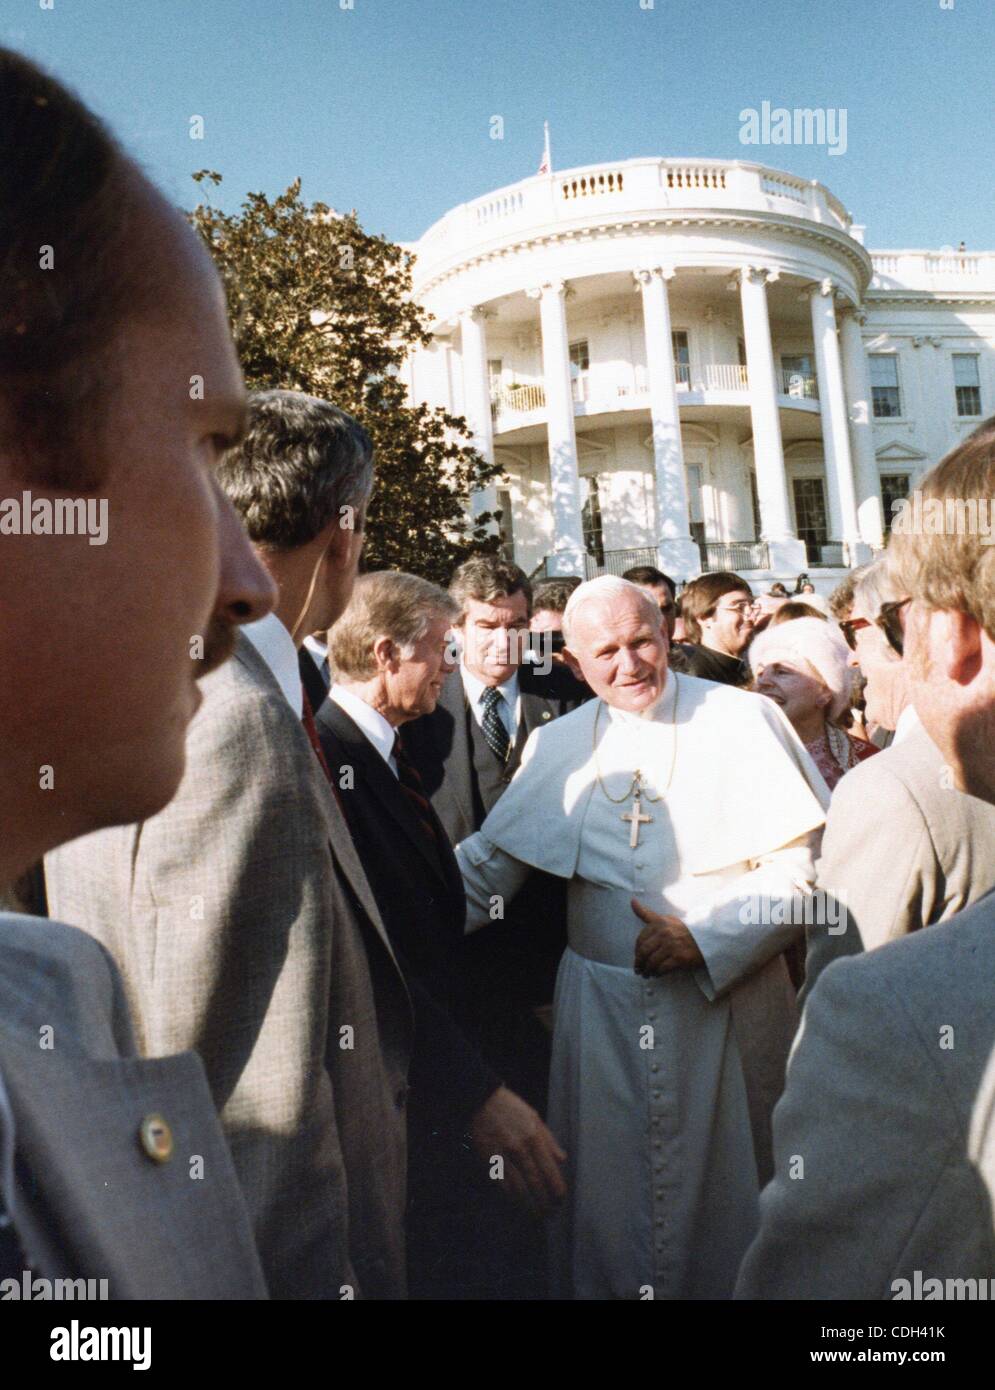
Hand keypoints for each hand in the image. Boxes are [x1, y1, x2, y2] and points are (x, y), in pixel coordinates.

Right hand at [470, 1085, 566, 1213]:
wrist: (481, 1100)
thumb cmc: (510, 1108)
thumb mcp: (535, 1117)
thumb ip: (549, 1140)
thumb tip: (562, 1159)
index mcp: (534, 1136)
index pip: (549, 1170)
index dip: (556, 1188)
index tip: (560, 1200)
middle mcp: (520, 1148)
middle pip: (535, 1183)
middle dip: (545, 1202)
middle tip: (551, 1213)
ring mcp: (503, 1156)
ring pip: (519, 1189)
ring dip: (529, 1205)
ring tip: (537, 1215)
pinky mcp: (489, 1161)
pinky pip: (502, 1185)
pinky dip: (512, 1198)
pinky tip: (518, 1205)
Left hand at [631, 898, 703, 975]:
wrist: (706, 940)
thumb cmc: (683, 930)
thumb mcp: (665, 919)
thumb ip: (647, 913)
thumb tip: (632, 901)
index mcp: (659, 923)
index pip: (640, 940)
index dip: (636, 951)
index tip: (637, 957)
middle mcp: (664, 933)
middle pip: (644, 952)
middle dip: (639, 963)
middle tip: (639, 969)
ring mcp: (672, 946)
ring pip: (652, 962)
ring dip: (647, 970)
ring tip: (647, 974)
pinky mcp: (679, 958)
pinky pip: (662, 969)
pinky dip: (657, 973)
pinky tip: (657, 974)